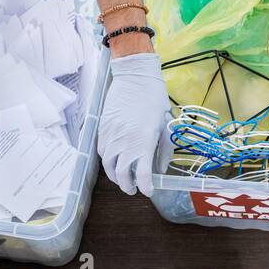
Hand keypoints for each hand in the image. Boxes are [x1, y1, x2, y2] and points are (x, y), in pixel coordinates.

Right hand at [98, 53, 168, 196]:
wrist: (134, 77)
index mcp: (144, 142)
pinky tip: (115, 161)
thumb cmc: (154, 99)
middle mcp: (125, 142)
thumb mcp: (166, 126)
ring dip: (115, 176)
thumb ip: (164, 150)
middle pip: (121, 174)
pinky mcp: (102, 129)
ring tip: (123, 179)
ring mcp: (111, 136)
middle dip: (128, 186)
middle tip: (134, 189)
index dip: (145, 187)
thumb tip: (160, 169)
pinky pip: (102, 152)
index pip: (142, 174)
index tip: (148, 191)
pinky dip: (108, 161)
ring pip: (108, 165)